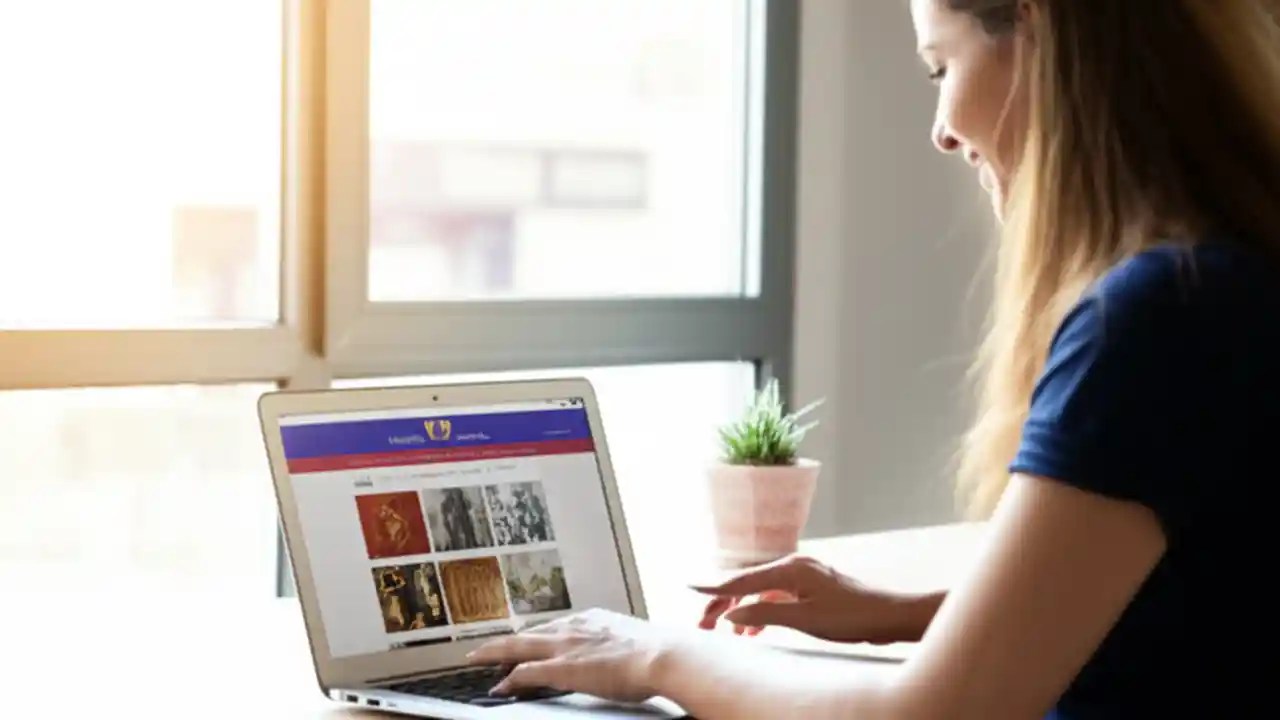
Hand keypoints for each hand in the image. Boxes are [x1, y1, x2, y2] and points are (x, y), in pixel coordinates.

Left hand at [466, 608, 678, 703]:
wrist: (662, 655)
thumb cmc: (657, 653)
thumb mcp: (632, 641)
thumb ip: (618, 644)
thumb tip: (624, 653)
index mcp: (591, 620)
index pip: (553, 628)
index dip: (535, 637)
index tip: (526, 641)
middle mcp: (574, 628)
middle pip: (528, 634)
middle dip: (504, 642)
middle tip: (483, 648)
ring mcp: (566, 647)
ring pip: (519, 646)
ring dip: (496, 653)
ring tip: (477, 658)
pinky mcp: (563, 668)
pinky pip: (526, 672)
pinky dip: (510, 678)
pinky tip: (499, 686)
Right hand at [693, 555, 916, 643]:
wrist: (890, 615)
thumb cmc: (853, 616)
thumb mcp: (804, 619)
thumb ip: (765, 613)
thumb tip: (732, 614)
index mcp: (790, 569)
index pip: (742, 579)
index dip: (713, 587)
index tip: (689, 586)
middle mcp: (794, 566)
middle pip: (747, 583)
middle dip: (722, 602)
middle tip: (702, 623)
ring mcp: (803, 576)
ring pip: (760, 590)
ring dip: (740, 608)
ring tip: (723, 629)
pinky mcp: (810, 587)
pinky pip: (775, 595)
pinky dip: (760, 609)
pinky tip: (753, 628)